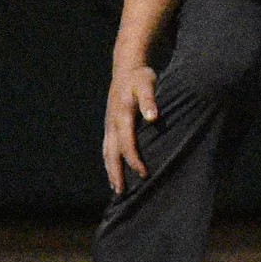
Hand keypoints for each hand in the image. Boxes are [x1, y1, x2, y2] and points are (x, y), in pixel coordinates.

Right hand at [102, 62, 159, 193]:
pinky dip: (110, 161)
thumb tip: (153, 117)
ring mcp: (109, 125)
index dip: (135, 161)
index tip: (144, 174)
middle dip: (117, 174)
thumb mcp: (148, 84)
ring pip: (107, 153)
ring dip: (111, 170)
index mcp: (122, 116)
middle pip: (112, 154)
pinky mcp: (111, 125)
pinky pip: (108, 147)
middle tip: (122, 193)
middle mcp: (112, 124)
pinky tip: (114, 169)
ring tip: (116, 188)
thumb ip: (150, 101)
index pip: (127, 145)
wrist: (127, 68)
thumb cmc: (141, 77)